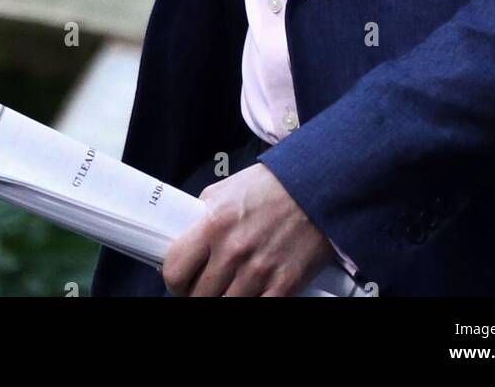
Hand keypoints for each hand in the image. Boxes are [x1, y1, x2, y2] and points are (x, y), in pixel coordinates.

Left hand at [161, 160, 333, 296]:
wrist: (319, 186)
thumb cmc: (273, 185)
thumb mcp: (228, 189)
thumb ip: (204, 214)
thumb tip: (186, 237)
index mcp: (214, 223)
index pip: (175, 269)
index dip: (175, 281)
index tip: (181, 282)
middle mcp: (233, 250)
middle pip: (199, 296)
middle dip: (199, 294)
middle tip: (206, 288)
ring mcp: (259, 270)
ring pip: (225, 306)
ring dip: (226, 299)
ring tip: (231, 288)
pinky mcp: (284, 285)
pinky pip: (257, 309)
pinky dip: (252, 302)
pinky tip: (253, 293)